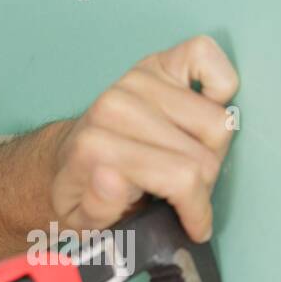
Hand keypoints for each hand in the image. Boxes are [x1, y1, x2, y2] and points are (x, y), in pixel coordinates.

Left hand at [51, 34, 238, 241]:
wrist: (63, 159)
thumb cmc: (81, 192)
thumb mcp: (82, 222)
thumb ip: (99, 209)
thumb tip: (114, 178)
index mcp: (95, 148)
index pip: (181, 178)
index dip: (196, 209)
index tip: (195, 225)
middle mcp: (114, 107)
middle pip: (204, 154)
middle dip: (203, 182)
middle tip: (182, 193)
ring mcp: (135, 81)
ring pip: (217, 120)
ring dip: (211, 147)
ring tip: (185, 161)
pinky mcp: (154, 62)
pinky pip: (205, 56)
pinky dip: (217, 85)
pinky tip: (200, 111)